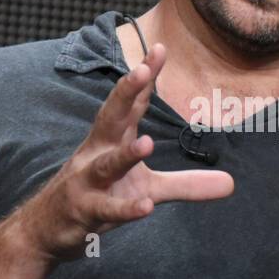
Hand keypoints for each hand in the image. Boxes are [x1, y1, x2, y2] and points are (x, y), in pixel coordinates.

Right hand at [24, 43, 233, 261]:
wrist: (47, 229)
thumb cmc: (98, 196)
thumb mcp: (147, 189)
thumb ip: (187, 184)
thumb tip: (232, 184)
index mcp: (112, 140)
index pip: (132, 103)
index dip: (145, 77)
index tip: (159, 48)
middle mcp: (98, 154)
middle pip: (111, 118)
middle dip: (124, 93)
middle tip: (140, 70)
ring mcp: (88, 183)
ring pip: (106, 165)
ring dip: (125, 154)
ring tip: (146, 143)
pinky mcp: (85, 212)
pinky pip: (107, 210)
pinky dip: (126, 208)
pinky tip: (145, 206)